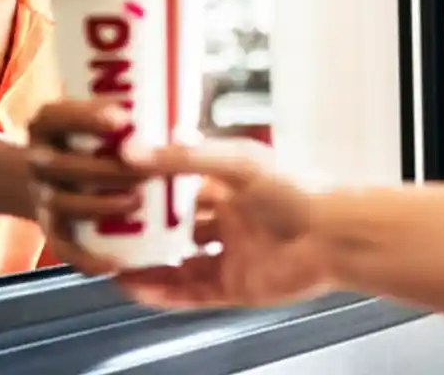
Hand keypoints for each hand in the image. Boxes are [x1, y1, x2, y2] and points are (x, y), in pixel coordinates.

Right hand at [26, 99, 146, 276]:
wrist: (46, 176)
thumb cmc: (91, 142)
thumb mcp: (98, 121)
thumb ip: (132, 123)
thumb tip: (186, 135)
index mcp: (48, 124)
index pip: (57, 115)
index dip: (86, 117)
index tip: (123, 119)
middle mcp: (39, 159)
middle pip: (64, 164)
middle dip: (106, 169)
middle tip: (146, 170)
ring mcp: (42, 196)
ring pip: (65, 205)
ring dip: (100, 206)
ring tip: (136, 204)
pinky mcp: (52, 230)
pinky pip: (65, 249)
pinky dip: (87, 259)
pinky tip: (114, 264)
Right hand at [112, 137, 334, 308]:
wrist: (335, 237)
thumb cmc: (297, 191)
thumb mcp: (236, 162)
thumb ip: (185, 157)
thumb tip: (135, 150)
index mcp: (229, 184)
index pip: (179, 183)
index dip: (149, 184)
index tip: (116, 182)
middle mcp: (229, 219)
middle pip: (175, 225)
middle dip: (143, 228)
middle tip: (108, 227)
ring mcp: (231, 255)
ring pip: (178, 263)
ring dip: (147, 265)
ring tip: (113, 264)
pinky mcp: (235, 286)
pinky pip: (191, 292)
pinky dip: (163, 293)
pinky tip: (138, 290)